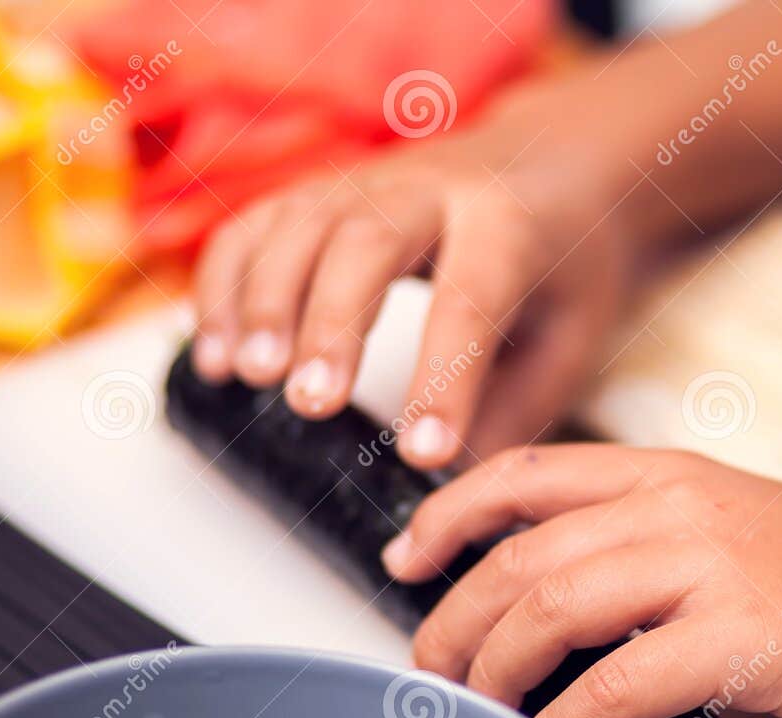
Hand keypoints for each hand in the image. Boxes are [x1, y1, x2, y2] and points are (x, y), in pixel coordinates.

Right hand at [190, 101, 631, 469]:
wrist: (551, 163)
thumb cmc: (562, 269)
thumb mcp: (569, 338)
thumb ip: (514, 410)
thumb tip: (453, 491)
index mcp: (510, 227)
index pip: (473, 301)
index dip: (445, 378)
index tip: (423, 454)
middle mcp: (433, 189)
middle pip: (370, 242)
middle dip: (334, 322)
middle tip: (310, 404)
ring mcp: (367, 182)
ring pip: (302, 224)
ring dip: (264, 299)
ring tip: (245, 375)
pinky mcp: (319, 192)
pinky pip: (257, 225)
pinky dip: (223, 284)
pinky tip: (212, 353)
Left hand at [383, 445, 781, 717]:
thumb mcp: (743, 531)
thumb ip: (656, 544)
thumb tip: (562, 598)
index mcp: (674, 474)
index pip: (530, 475)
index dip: (451, 515)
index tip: (406, 557)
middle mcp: (680, 506)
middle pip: (523, 554)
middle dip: (454, 620)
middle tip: (430, 674)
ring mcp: (712, 566)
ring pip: (552, 608)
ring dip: (496, 672)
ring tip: (477, 717)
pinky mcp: (743, 638)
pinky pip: (616, 684)